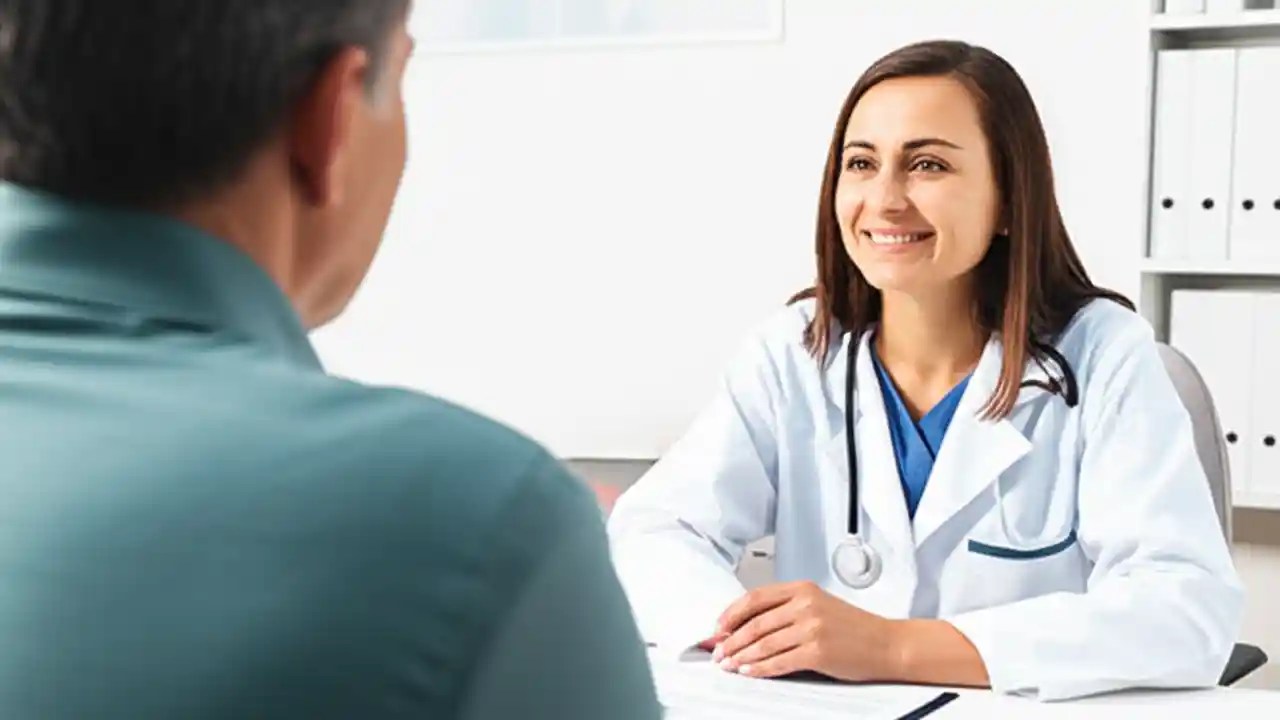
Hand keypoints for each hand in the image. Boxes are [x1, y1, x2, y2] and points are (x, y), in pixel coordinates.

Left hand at [711, 581, 900, 680]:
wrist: (886, 643)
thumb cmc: (854, 627)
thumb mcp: (819, 605)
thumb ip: (786, 610)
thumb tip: (748, 625)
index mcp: (803, 589)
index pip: (755, 598)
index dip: (732, 614)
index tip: (719, 627)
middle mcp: (806, 605)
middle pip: (756, 623)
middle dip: (732, 640)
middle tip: (718, 651)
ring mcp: (812, 628)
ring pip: (764, 644)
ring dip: (742, 657)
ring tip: (729, 664)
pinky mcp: (818, 652)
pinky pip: (779, 662)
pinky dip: (760, 669)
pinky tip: (750, 672)